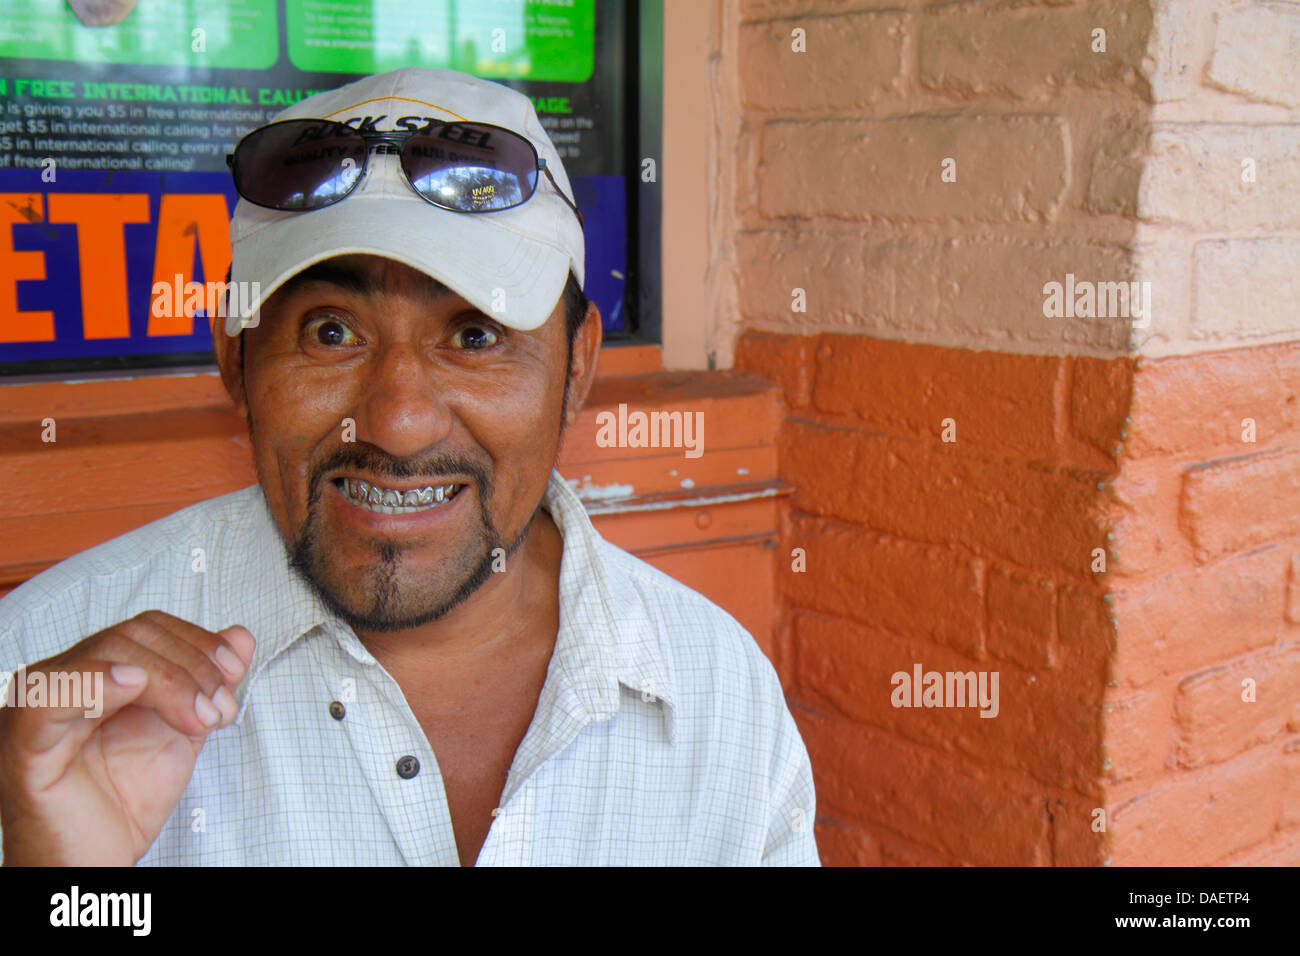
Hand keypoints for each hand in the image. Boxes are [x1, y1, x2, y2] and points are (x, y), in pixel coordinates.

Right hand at [0, 611, 254, 864]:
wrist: (96, 860)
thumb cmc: (125, 800)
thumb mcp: (183, 730)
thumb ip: (208, 682)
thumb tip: (240, 636)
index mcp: (95, 672)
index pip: (147, 627)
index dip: (197, 641)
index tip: (233, 671)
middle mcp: (62, 680)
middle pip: (131, 636)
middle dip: (191, 666)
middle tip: (218, 709)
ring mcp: (37, 707)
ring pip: (104, 654)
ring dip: (169, 679)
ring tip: (199, 719)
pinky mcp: (25, 743)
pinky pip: (50, 696)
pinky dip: (96, 681)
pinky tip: (132, 686)